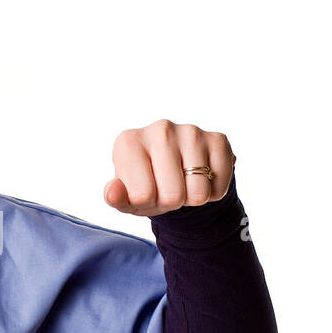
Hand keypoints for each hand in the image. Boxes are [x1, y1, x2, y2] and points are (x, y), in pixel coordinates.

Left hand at [103, 119, 236, 215]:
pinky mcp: (218, 139)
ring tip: (184, 182)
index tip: (146, 189)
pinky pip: (219, 187)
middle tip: (167, 188)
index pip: (142, 195)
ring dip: (192, 199)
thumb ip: (115, 197)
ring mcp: (190, 131)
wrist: (176, 170)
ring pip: (198, 194)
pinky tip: (202, 177)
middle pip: (172, 196)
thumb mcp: (126, 196)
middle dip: (171, 202)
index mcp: (128, 141)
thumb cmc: (145, 183)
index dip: (146, 202)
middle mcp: (159, 129)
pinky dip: (213, 193)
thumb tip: (112, 193)